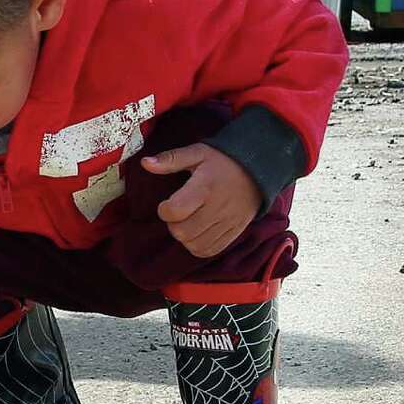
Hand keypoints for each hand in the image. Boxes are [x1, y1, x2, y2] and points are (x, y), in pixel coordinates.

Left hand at [142, 143, 262, 258]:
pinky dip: (199, 246)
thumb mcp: (197, 152)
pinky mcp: (234, 232)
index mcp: (204, 187)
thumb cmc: (223, 160)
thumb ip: (171, 159)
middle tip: (178, 214)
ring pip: (194, 245)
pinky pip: (211, 250)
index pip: (174, 211)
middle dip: (173, 225)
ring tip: (188, 223)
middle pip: (182, 232)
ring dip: (185, 237)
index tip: (167, 203)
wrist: (258, 169)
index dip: (164, 210)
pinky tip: (198, 233)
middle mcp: (216, 208)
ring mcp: (227, 222)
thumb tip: (145, 163)